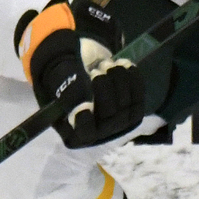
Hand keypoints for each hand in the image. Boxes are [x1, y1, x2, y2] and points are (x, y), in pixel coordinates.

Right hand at [18, 0, 145, 148]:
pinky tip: (123, 64)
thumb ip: (66, 89)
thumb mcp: (60, 79)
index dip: (85, 124)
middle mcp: (97, 133)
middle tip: (95, 71)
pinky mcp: (133, 111)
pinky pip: (138, 96)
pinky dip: (133, 77)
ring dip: (117, 77)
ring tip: (106, 64)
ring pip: (125, 103)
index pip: (84, 133)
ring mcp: (118, 124)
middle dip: (103, 87)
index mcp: (73, 131)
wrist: (86, 67)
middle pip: (108, 115)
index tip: (83, 108)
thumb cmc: (67, 74)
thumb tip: (79, 102)